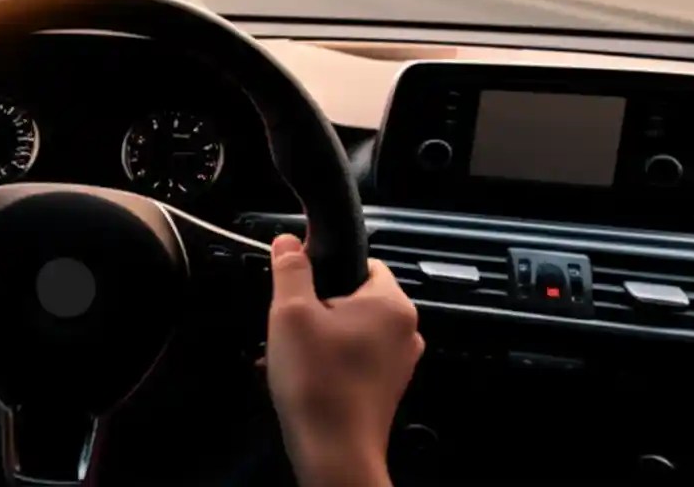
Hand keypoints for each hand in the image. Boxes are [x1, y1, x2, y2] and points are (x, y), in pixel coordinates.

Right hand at [265, 235, 423, 486]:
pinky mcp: (388, 387)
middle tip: (293, 326)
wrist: (333, 451)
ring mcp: (400, 362)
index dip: (327, 268)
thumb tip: (287, 241)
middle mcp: (406, 330)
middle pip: (356, 297)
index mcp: (392, 303)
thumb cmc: (317, 381)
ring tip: (296, 354)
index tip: (301, 287)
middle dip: (321, 307)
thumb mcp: (290, 313)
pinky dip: (333, 361)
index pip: (363, 261)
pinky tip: (308, 376)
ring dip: (323, 336)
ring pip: (353, 329)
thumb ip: (290, 269)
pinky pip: (357, 358)